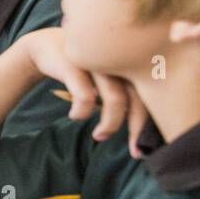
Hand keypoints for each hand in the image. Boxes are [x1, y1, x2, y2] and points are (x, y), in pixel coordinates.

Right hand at [15, 28, 146, 154]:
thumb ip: (126, 92)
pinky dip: (82, 111)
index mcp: (134, 64)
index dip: (149, 123)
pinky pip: (85, 95)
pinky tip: (75, 117)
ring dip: (110, 124)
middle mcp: (122, 60)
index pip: (152, 96)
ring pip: (116, 99)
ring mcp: (100, 61)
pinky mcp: (76, 63)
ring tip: (100, 136)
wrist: (47, 45)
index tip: (143, 148)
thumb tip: (143, 128)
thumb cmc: (83, 67)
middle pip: (140, 99)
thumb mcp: (107, 76)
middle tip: (134, 153)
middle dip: (137, 129)